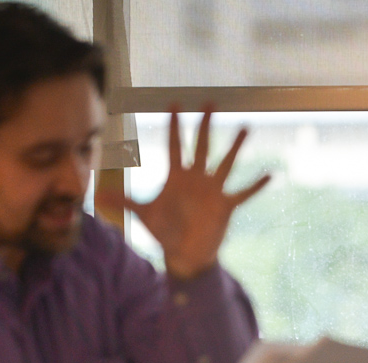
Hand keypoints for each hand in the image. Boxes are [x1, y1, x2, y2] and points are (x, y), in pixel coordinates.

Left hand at [98, 107, 270, 279]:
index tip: (175, 103)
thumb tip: (97, 195)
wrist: (184, 254)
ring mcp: (213, 190)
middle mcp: (196, 178)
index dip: (174, 125)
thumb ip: (124, 201)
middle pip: (201, 145)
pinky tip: (270, 174)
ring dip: (235, 147)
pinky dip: (256, 185)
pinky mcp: (225, 206)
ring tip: (245, 128)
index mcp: (177, 177)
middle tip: (210, 102)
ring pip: (225, 163)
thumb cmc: (164, 232)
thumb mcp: (143, 214)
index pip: (175, 145)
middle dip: (205, 124)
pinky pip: (243, 193)